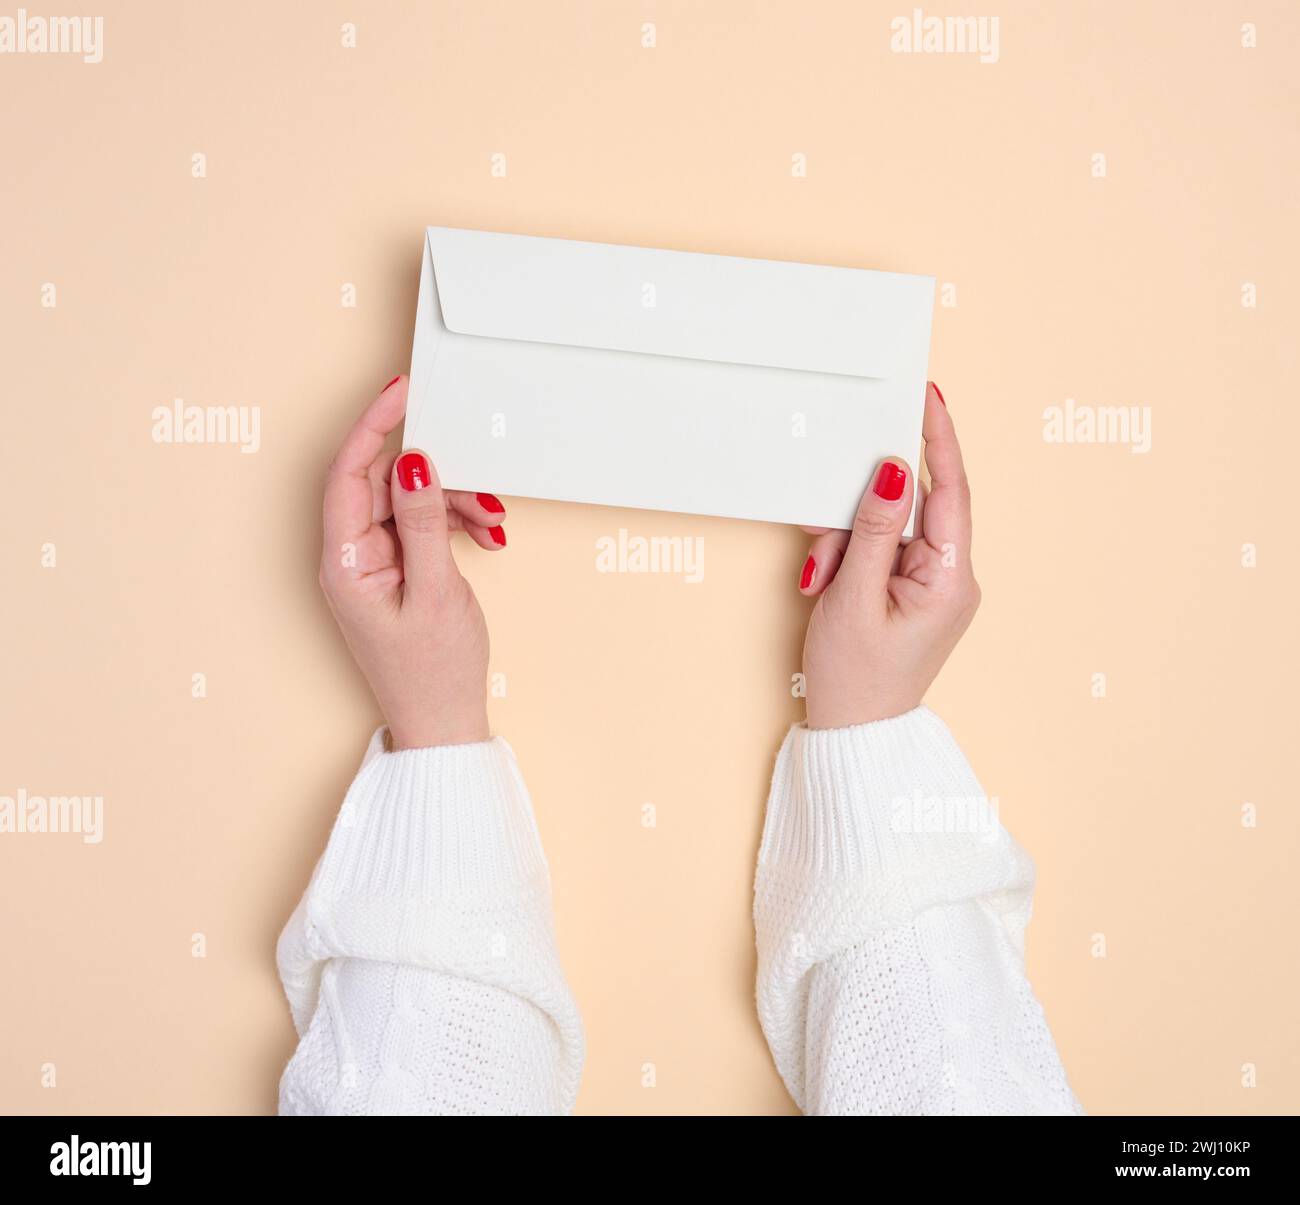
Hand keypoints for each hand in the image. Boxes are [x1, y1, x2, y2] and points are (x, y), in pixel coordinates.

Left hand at [319, 376, 508, 747]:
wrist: (444, 723)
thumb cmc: (433, 673)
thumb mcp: (437, 591)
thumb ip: (424, 522)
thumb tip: (413, 463)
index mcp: (345, 563)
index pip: (348, 474)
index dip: (372, 427)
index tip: (399, 393)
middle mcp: (350, 558)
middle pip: (383, 484)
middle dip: (436, 479)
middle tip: (478, 489)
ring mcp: (372, 564)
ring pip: (408, 502)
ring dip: (453, 504)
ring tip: (490, 525)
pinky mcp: (395, 570)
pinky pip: (420, 525)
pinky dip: (454, 524)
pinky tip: (482, 537)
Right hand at [798, 383, 979, 728]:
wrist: (853, 733)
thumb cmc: (856, 677)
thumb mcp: (853, 596)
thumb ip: (873, 528)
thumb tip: (894, 471)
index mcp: (950, 578)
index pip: (950, 490)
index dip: (939, 438)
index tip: (928, 396)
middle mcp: (951, 576)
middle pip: (911, 507)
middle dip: (859, 514)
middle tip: (828, 534)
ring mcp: (931, 584)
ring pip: (886, 527)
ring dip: (846, 542)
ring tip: (822, 580)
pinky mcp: (910, 590)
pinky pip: (881, 550)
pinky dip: (849, 556)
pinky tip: (828, 579)